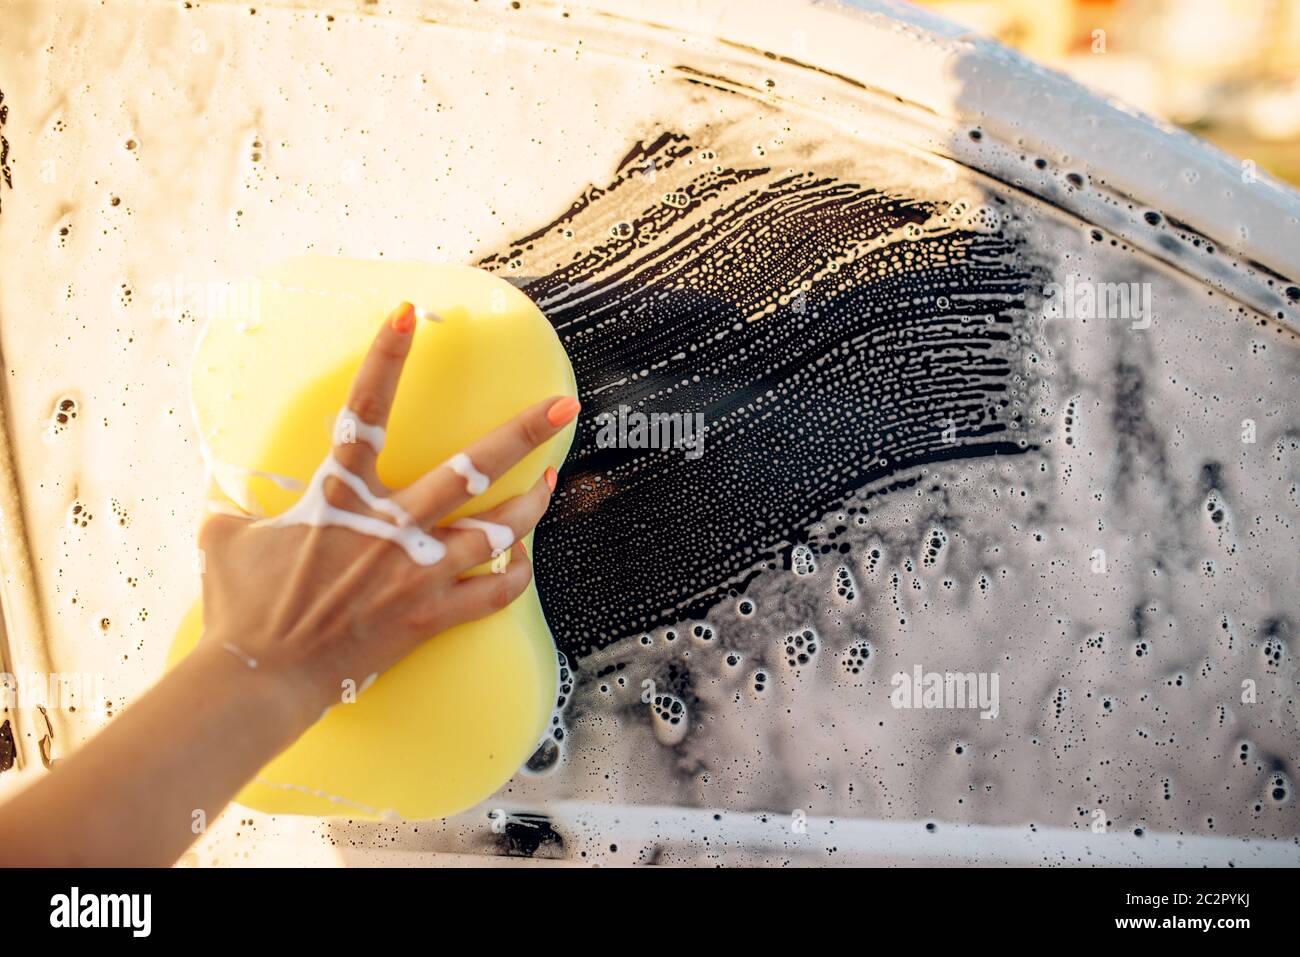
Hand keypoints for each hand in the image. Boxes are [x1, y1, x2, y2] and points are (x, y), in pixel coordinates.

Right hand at [196, 302, 578, 728]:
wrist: (260, 677)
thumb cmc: (240, 607)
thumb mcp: (223, 540)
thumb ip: (234, 509)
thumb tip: (221, 502)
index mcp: (342, 495)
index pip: (365, 409)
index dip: (385, 357)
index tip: (408, 313)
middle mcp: (392, 525)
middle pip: (473, 467)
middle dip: (523, 432)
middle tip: (563, 406)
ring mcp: (419, 571)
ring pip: (499, 530)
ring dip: (532, 505)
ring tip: (551, 481)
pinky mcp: (431, 615)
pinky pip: (493, 594)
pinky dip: (514, 577)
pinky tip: (523, 560)